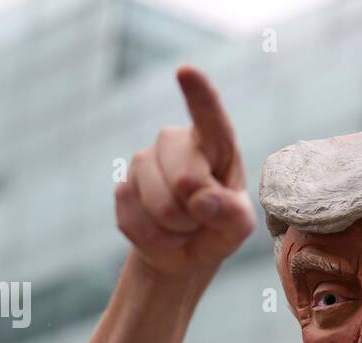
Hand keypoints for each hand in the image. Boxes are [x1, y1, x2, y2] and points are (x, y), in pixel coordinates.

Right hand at [115, 66, 254, 277]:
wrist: (184, 252)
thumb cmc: (219, 227)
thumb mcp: (238, 225)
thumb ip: (232, 214)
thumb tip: (203, 201)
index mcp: (214, 142)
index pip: (209, 117)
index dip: (198, 95)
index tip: (186, 71)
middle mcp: (175, 143)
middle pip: (185, 180)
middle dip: (197, 212)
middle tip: (203, 218)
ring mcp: (144, 163)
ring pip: (160, 205)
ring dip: (177, 229)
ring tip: (184, 225)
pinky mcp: (123, 188)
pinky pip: (136, 221)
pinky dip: (156, 240)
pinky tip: (163, 233)